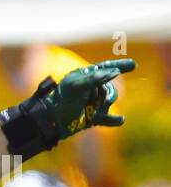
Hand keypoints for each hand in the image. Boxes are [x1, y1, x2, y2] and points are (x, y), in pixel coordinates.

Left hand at [0, 58, 134, 159]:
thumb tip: (115, 72)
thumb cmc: (61, 100)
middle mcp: (91, 89)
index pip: (106, 68)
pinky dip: (115, 120)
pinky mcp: (93, 118)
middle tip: (97, 100)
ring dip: (104, 106)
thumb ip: (95, 78)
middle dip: (106, 94)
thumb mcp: (76, 85)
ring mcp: (93, 103)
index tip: (133, 65)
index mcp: (85, 77)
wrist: (52, 121)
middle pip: (110, 88)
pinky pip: (109, 119)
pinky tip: (121, 120)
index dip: (120, 65)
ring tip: (93, 111)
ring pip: (110, 102)